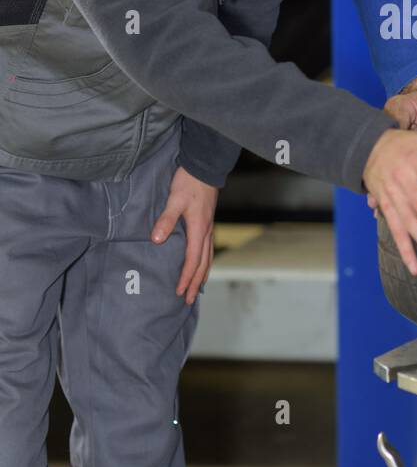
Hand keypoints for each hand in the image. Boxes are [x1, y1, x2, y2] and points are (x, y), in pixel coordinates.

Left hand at [151, 166, 218, 304]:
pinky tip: (201, 263)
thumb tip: (157, 240)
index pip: (193, 260)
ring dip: (202, 274)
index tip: (178, 292)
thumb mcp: (175, 199)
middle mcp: (206, 232)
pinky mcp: (207, 222)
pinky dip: (205, 262)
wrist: (204, 166)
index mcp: (199, 229)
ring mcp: (209, 227)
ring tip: (196, 288)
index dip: (186, 278)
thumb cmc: (189, 182)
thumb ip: (166, 220)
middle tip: (187, 300)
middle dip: (195, 283)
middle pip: (203, 264)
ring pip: (207, 257)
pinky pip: (208, 249)